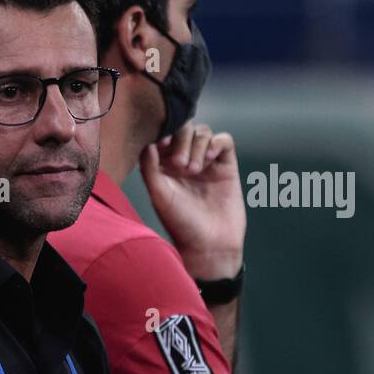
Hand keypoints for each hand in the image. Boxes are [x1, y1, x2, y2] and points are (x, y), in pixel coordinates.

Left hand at [140, 121, 245, 279]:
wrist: (210, 244)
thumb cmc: (181, 224)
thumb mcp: (159, 196)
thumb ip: (150, 169)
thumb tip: (147, 144)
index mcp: (164, 168)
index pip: (164, 136)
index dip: (164, 134)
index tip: (163, 147)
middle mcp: (184, 162)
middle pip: (184, 129)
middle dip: (181, 140)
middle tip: (180, 166)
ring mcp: (206, 163)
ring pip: (203, 133)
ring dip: (197, 145)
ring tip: (194, 170)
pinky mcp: (226, 166)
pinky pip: (224, 141)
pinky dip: (216, 143)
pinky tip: (210, 159)